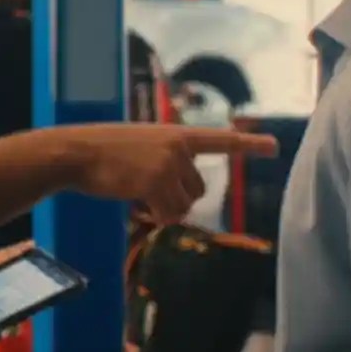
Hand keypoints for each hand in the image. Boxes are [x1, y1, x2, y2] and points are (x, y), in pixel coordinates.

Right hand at [62, 123, 276, 223]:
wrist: (76, 152)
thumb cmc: (102, 150)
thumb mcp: (140, 144)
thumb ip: (165, 159)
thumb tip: (177, 197)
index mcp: (175, 134)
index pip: (219, 140)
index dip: (249, 145)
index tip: (275, 147)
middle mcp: (177, 147)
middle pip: (198, 189)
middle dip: (178, 197)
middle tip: (147, 189)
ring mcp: (167, 164)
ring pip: (184, 204)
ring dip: (165, 208)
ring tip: (137, 193)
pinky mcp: (155, 182)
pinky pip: (169, 214)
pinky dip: (156, 217)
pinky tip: (137, 204)